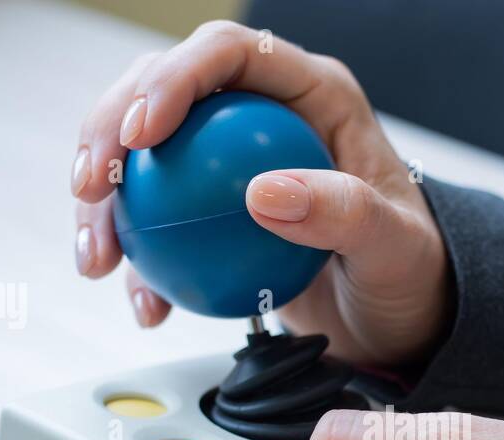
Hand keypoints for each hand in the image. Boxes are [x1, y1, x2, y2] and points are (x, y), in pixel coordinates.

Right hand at [71, 21, 449, 366]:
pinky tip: (142, 304)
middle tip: (90, 191)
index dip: (171, 80)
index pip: (228, 55)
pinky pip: (158, 227)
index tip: (140, 135)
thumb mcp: (395, 246)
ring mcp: (229, 167)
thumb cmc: (413, 271)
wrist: (402, 320)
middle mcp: (262, 117)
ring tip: (98, 261)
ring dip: (106, 207)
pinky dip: (140, 264)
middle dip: (108, 134)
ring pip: (143, 160)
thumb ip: (344, 214)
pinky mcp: (212, 218)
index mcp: (311, 93)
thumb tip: (265, 193)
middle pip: (162, 92)